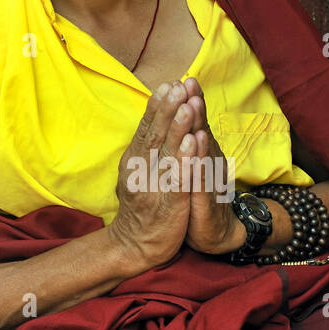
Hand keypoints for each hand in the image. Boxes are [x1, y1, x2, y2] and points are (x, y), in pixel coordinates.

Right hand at [106, 81, 196, 270]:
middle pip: (155, 135)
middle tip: (179, 86)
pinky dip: (185, 162)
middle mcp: (141, 171)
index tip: (169, 83)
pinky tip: (193, 145)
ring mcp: (154, 189)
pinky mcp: (169, 207)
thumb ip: (148, 145)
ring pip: (167, 155)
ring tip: (187, 106)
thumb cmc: (144, 204)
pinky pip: (178, 182)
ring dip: (177, 130)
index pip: (146, 128)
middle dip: (168, 110)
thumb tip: (156, 114)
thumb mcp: (141, 171)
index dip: (158, 106)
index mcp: (135, 160)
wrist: (137, 246)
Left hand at [176, 77, 245, 255]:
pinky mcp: (205, 200)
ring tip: (192, 105)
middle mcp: (207, 161)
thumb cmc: (199, 196)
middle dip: (193, 106)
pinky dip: (198, 162)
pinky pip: (201, 179)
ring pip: (201, 150)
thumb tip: (182, 114)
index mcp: (201, 152)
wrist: (215, 234)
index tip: (184, 78)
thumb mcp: (192, 166)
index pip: (195, 123)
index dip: (190, 101)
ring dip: (197, 127)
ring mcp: (208, 180)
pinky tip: (196, 147)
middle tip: (188, 83)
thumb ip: (188, 142)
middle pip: (200, 130)